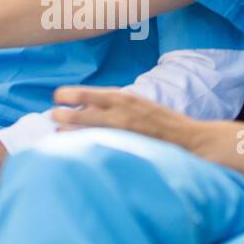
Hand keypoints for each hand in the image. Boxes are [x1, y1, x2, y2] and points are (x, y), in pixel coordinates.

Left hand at [50, 86, 199, 149]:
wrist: (189, 139)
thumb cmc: (160, 122)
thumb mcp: (137, 103)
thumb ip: (113, 103)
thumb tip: (85, 105)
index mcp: (121, 98)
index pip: (84, 93)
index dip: (66, 95)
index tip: (57, 97)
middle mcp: (118, 114)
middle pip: (76, 114)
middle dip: (60, 116)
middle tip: (54, 117)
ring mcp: (120, 134)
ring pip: (81, 134)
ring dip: (66, 134)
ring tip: (59, 133)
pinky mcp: (124, 150)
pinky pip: (95, 149)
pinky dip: (81, 148)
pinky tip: (73, 150)